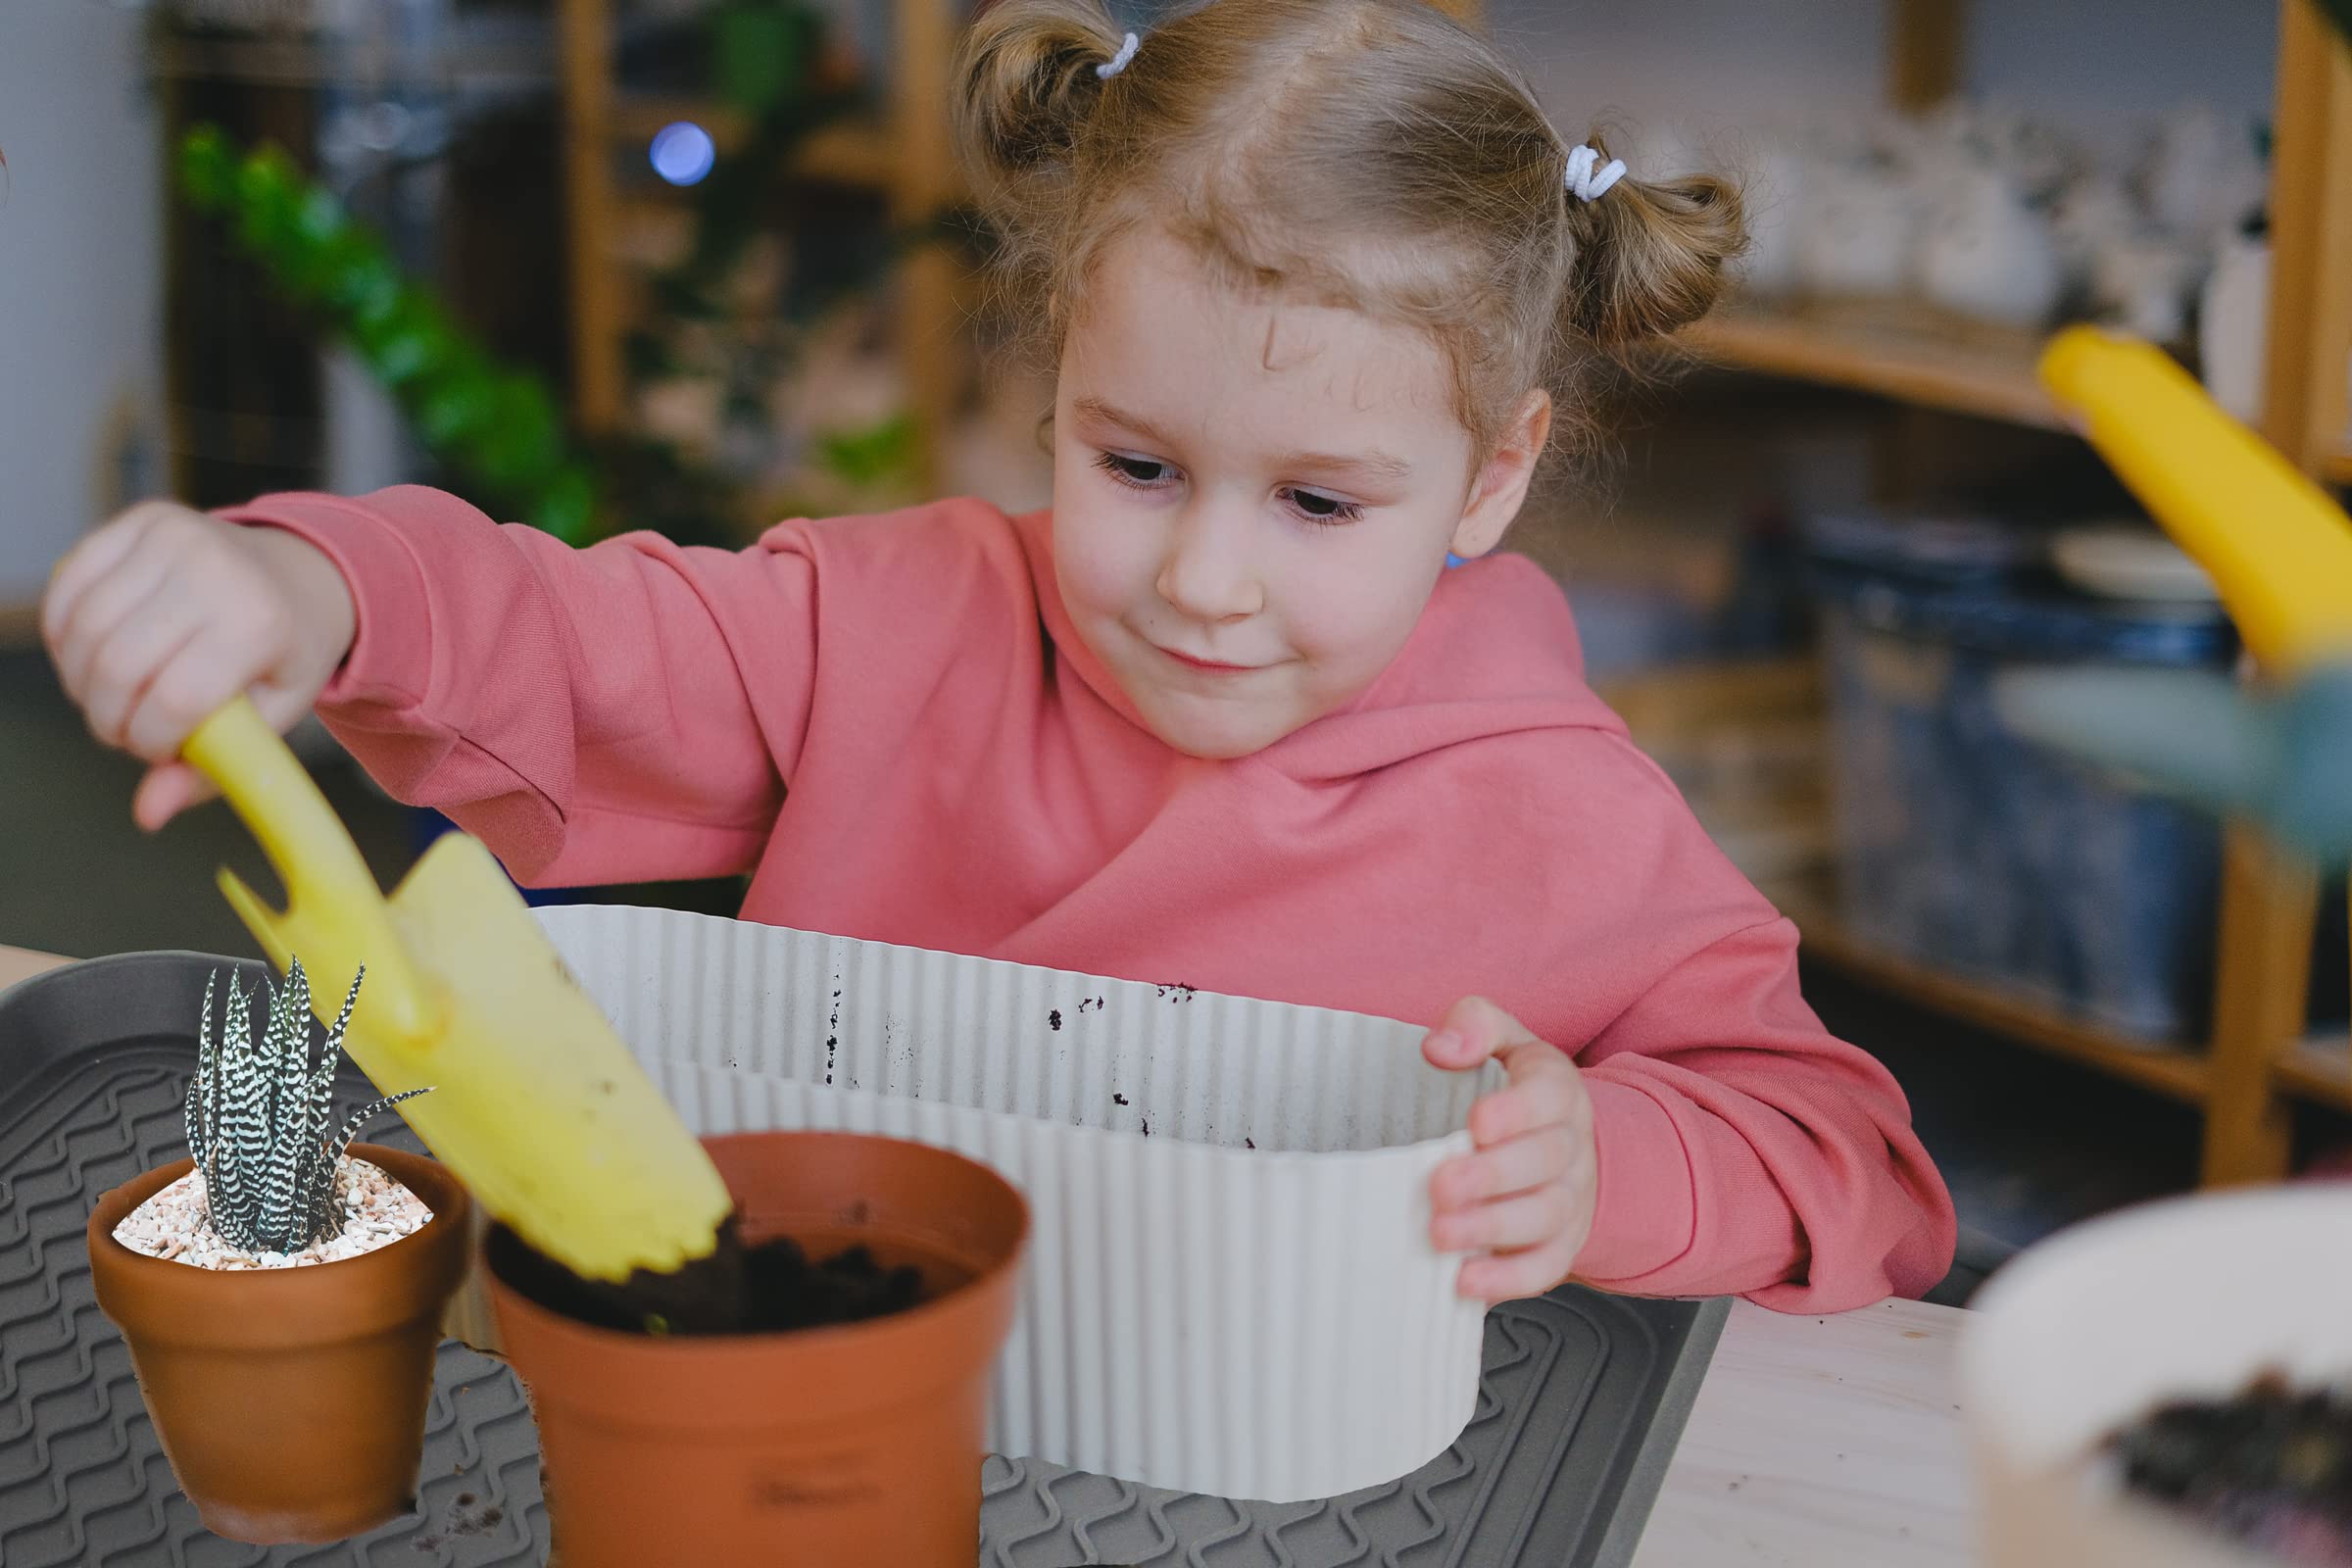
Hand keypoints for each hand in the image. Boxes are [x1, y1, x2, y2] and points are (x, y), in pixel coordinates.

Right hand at [43, 501, 355, 829]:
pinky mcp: (138, 519)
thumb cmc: (284, 651)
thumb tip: (147, 815)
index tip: (156, 749)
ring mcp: (172, 535)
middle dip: (108, 716)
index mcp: (258, 622)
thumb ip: (216, 768)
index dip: (149, 741)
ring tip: (114, 695)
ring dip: (82, 680)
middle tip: (127, 729)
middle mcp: (214, 569)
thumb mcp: (273, 715)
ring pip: (82, 628)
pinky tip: (95, 653)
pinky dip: (66, 634)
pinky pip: (68, 587)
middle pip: (116, 665)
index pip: (174, 701)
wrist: (300, 573)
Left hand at [1424, 997, 1597, 1302]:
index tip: (1477, 1122)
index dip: (1517, 1111)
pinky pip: (1545, 1267)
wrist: (1561, 1141)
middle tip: (1442, 1186)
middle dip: (1493, 1177)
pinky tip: (1466, 1281)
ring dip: (1493, 1229)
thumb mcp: (1504, 1039)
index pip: (1549, 1096)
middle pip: (1545, 1163)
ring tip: (1442, 1234)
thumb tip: (1439, 1046)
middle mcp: (1571, 1146)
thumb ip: (1475, 1024)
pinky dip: (1509, 1280)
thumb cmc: (1513, 1089)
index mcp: (1557, 1090)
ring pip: (1545, 1217)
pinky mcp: (1560, 1245)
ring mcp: (1570, 1199)